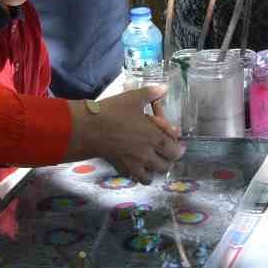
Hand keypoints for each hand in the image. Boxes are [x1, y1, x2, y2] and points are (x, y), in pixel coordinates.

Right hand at [65, 86, 184, 182]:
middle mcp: (146, 154)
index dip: (178, 148)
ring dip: (154, 170)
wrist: (89, 128)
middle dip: (168, 160)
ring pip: (151, 176)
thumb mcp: (134, 98)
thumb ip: (152, 93)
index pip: (175, 151)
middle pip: (166, 166)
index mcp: (154, 138)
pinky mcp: (120, 168)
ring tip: (152, 161)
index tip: (176, 143)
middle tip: (165, 152)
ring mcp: (133, 164)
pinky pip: (134, 178)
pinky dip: (138, 175)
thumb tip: (164, 88)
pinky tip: (136, 166)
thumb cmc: (113, 112)